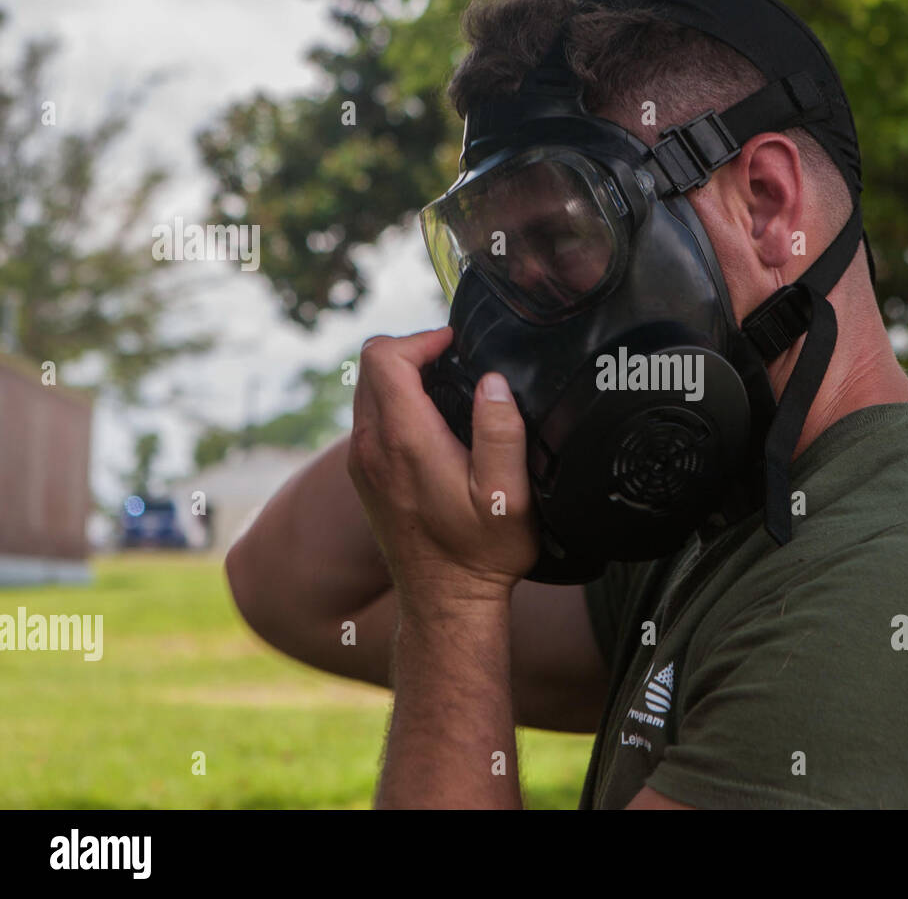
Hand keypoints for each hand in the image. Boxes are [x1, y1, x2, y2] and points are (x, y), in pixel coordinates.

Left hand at [346, 329, 537, 611]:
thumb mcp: (509, 496)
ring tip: (449, 391)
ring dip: (403, 378)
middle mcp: (372, 448)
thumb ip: (501, 432)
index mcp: (405, 442)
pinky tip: (434, 424)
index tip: (458, 349)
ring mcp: (363, 462)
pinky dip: (396, 404)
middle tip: (457, 365)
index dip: (423, 340)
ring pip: (367, 390)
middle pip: (371, 366)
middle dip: (413, 353)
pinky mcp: (365, 476)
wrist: (445, 603)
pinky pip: (369, 418)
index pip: (386, 357)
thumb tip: (491, 382)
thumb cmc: (482, 553)